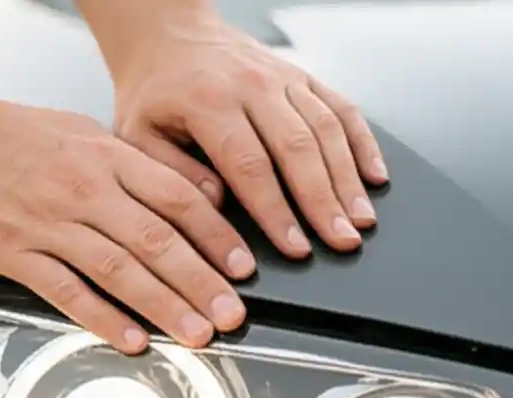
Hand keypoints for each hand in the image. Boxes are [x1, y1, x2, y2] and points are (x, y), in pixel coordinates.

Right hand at [0, 95, 254, 352]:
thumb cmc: (8, 136)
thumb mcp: (81, 132)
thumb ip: (133, 165)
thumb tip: (190, 194)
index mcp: (106, 156)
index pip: (178, 198)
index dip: (216, 237)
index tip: (243, 268)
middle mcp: (84, 189)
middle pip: (157, 240)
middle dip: (202, 282)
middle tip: (233, 314)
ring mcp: (49, 223)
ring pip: (119, 270)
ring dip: (165, 306)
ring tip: (197, 334)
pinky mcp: (14, 253)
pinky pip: (67, 290)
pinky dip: (104, 318)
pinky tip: (133, 339)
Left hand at [93, 6, 387, 256]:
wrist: (167, 35)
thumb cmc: (152, 94)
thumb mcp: (137, 136)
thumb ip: (172, 173)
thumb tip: (217, 205)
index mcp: (207, 100)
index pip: (250, 165)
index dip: (277, 210)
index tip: (295, 248)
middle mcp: (251, 84)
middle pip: (298, 148)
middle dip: (324, 200)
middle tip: (342, 242)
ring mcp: (282, 77)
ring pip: (327, 128)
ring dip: (348, 178)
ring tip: (362, 221)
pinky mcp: (302, 76)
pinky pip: (342, 107)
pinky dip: (363, 143)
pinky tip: (375, 177)